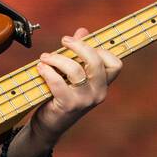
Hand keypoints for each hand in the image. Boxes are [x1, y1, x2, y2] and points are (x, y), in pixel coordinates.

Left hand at [31, 27, 122, 142]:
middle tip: (64, 41)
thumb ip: (79, 54)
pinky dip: (47, 71)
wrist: (49, 125)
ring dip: (57, 58)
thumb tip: (82, 31)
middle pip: (96, 61)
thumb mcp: (73, 76)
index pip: (115, 64)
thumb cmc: (61, 97)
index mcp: (103, 85)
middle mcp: (98, 93)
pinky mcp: (69, 105)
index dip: (100, 49)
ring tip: (45, 57)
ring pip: (75, 69)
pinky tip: (40, 67)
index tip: (81, 43)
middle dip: (78, 46)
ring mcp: (85, 100)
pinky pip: (58, 82)